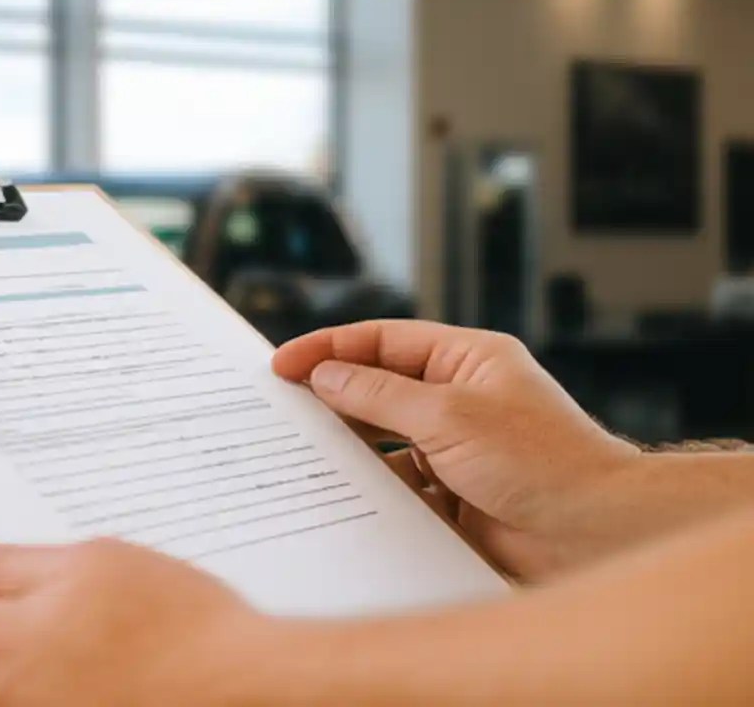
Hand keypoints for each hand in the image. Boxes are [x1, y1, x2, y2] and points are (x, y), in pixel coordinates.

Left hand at [0, 533, 269, 706]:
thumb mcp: (80, 564)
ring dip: (41, 675)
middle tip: (89, 622)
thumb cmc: (170, 625)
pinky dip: (68, 697)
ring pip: (6, 693)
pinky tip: (113, 688)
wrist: (242, 689)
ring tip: (109, 659)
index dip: (0, 592)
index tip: (48, 590)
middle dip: (15, 636)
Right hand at [272, 320, 642, 579]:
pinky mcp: (452, 494)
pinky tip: (342, 493)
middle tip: (280, 405)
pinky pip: (398, 484)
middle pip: (379, 386)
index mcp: (467, 360)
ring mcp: (455, 447)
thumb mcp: (449, 415)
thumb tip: (326, 375)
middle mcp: (460, 398)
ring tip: (302, 449)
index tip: (283, 363)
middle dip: (332, 394)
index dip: (330, 348)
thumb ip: (380, 394)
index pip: (383, 341)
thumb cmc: (541, 461)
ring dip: (349, 444)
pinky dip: (370, 487)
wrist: (594, 534)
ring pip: (384, 439)